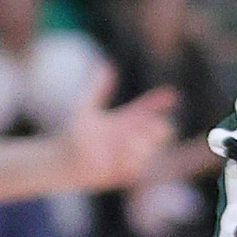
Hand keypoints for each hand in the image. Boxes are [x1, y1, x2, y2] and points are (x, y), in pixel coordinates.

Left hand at [61, 67, 180, 192]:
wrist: (63, 161)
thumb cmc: (71, 134)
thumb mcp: (84, 108)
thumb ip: (96, 88)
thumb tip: (107, 65)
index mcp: (123, 120)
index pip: (146, 108)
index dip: (159, 101)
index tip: (172, 93)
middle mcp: (130, 137)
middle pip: (155, 129)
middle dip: (159, 126)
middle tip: (160, 125)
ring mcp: (129, 154)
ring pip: (149, 148)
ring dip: (143, 143)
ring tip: (129, 140)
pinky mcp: (126, 171)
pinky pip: (138, 165)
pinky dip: (131, 158)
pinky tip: (119, 154)